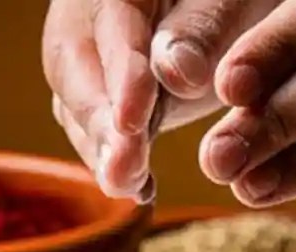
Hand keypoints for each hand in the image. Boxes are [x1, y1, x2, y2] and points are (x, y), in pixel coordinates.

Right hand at [42, 0, 278, 200]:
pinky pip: (96, 124)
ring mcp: (87, 54)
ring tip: (128, 186)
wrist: (219, 8)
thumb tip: (179, 74)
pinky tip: (141, 189)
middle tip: (122, 173)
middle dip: (100, 126)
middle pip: (76, 69)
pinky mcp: (99, 89)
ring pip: (78, 102)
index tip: (132, 122)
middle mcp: (87, 15)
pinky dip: (115, 157)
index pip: (111, 27)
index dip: (121, 78)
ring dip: (101, 150)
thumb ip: (202, 30)